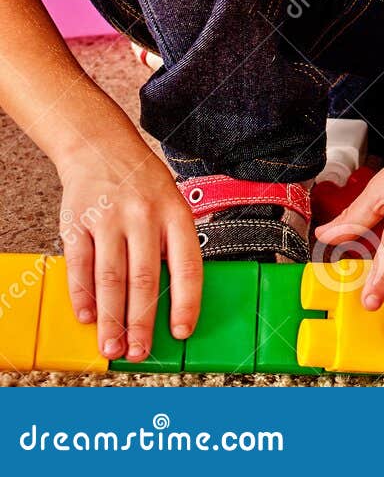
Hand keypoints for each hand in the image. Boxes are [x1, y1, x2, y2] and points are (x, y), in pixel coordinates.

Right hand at [56, 140, 202, 362]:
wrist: (102, 148)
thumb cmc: (144, 185)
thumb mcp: (172, 205)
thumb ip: (171, 246)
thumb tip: (171, 299)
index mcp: (176, 215)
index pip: (187, 265)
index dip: (186, 301)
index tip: (182, 331)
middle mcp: (145, 217)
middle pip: (144, 278)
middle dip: (142, 321)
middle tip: (139, 353)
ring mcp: (110, 220)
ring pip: (111, 278)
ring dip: (110, 318)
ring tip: (112, 346)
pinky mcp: (78, 223)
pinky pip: (80, 265)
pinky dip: (82, 295)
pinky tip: (86, 317)